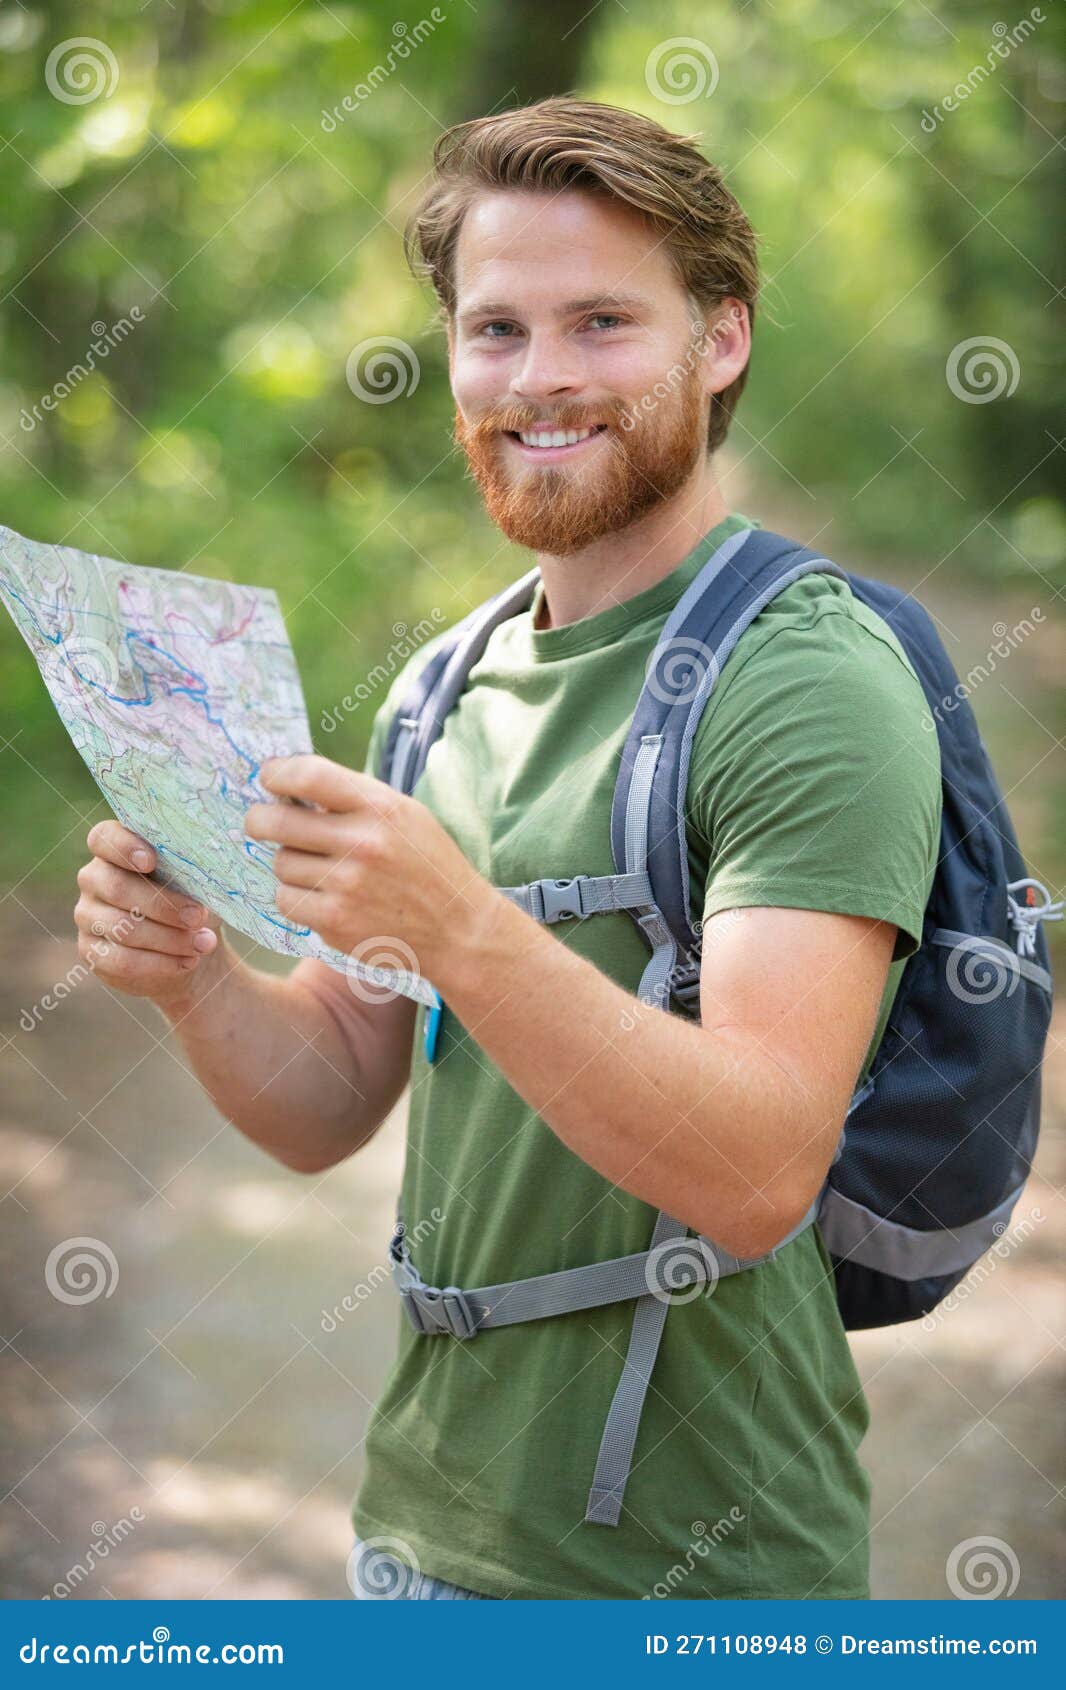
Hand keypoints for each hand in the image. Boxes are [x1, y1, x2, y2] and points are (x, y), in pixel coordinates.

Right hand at [74, 820, 223, 1004]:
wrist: (190, 948)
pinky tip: (187, 961)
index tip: (151, 861)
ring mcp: (87, 915)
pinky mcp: (91, 951)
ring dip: (169, 939)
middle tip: (198, 916)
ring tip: (204, 943)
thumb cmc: (192, 901)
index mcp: (116, 850)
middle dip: (163, 904)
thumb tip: (209, 867)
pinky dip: (160, 964)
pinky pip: (121, 960)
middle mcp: (94, 879)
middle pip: (117, 887)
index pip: (104, 838)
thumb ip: (192, 869)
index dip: (124, 847)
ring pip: (122, 928)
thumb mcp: (197, 882)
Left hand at [244, 754, 492, 982]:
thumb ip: (353, 798)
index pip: (309, 775)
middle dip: (258, 819)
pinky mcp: (335, 922)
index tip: (269, 777)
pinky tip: (321, 896)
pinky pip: (286, 900)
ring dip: (288, 863)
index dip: (278, 773)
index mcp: (381, 808)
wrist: (458, 930)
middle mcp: (362, 844)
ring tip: (317, 867)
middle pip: (277, 821)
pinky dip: (295, 897)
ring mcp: (347, 886)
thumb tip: (290, 788)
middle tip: (259, 822)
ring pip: (280, 863)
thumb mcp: (405, 815)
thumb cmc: (427, 866)